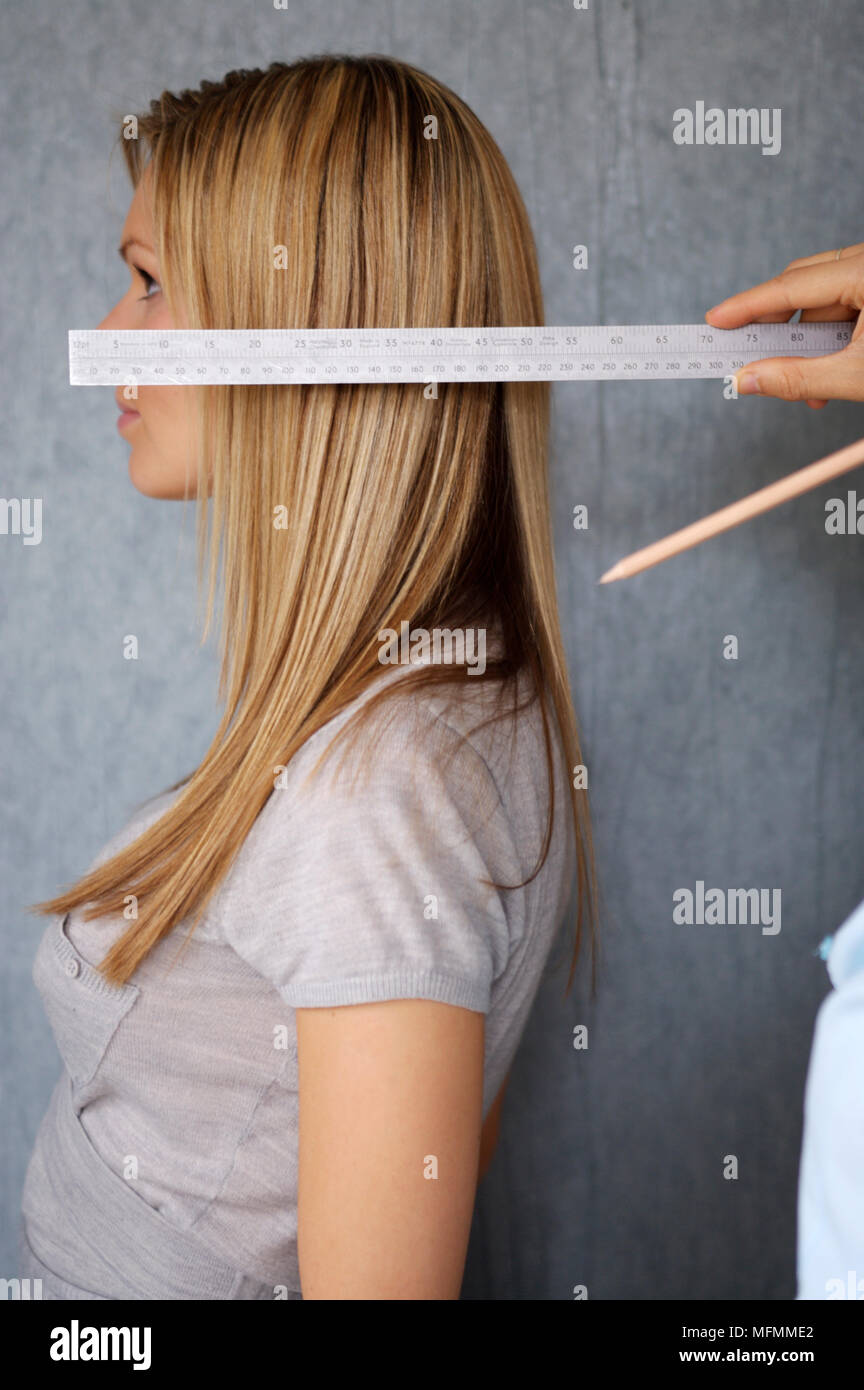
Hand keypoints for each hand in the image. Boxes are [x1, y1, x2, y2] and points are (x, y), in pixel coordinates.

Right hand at [705, 243, 863, 406]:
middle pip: (803, 284)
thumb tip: (747, 380)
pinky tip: (835, 367)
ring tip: (814, 388)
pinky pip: (847, 299)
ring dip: (811, 341)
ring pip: (825, 295)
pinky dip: (834, 334)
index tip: (716, 321)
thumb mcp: (857, 376)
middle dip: (779, 329)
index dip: (748, 306)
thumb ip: (798, 379)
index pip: (790, 285)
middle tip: (753, 358)